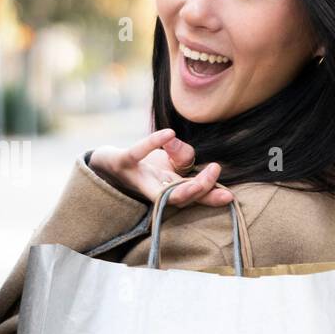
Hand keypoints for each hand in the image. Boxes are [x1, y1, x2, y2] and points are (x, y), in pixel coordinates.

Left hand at [88, 128, 234, 207]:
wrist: (105, 164)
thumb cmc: (142, 166)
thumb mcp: (168, 160)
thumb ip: (182, 157)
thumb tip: (186, 146)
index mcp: (167, 189)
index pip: (192, 197)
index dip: (210, 199)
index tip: (229, 195)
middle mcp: (153, 189)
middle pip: (179, 199)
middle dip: (200, 189)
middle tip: (215, 171)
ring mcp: (137, 178)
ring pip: (161, 191)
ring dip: (185, 184)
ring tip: (206, 167)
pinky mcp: (122, 162)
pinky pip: (137, 153)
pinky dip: (153, 142)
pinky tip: (169, 134)